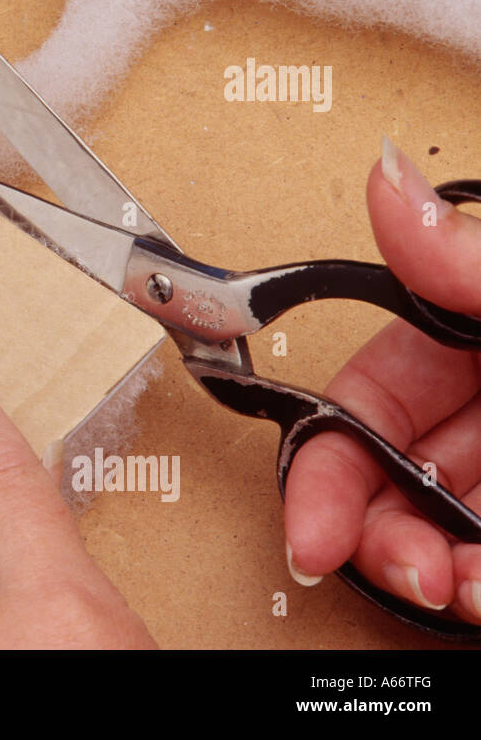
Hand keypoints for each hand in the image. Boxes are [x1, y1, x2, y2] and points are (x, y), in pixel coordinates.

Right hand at [284, 139, 480, 622]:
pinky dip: (473, 592)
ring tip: (447, 585)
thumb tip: (387, 179)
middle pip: (388, 475)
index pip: (370, 398)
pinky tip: (479, 594)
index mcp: (478, 339)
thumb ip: (469, 259)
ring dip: (422, 570)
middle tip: (367, 562)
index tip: (310, 517)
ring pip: (436, 534)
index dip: (328, 459)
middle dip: (364, 527)